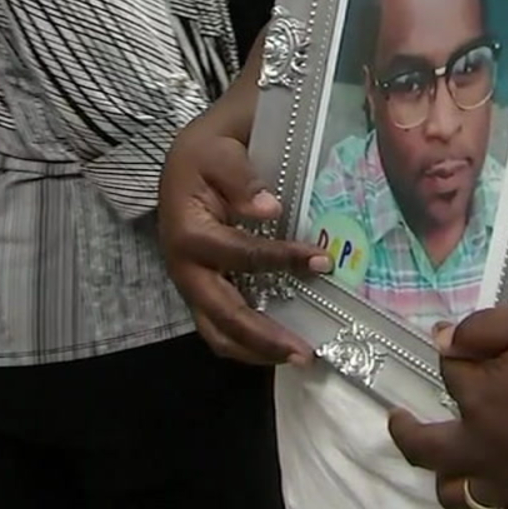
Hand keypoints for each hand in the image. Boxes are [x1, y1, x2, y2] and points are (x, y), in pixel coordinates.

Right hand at [157, 126, 330, 365]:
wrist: (188, 157)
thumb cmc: (207, 154)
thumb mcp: (222, 151)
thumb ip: (242, 178)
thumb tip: (270, 210)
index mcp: (189, 233)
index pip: (239, 255)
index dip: (281, 260)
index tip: (322, 261)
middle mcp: (185, 267)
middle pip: (222, 315)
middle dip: (262, 338)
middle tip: (305, 353)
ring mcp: (192, 283)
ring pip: (216, 332)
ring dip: (255, 350)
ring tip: (297, 357)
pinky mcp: (202, 289)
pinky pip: (220, 326)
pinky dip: (248, 342)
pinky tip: (280, 344)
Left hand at [388, 308, 507, 508]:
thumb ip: (485, 329)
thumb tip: (443, 340)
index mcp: (481, 400)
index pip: (449, 373)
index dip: (455, 354)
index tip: (459, 344)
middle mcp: (485, 449)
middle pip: (424, 447)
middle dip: (405, 430)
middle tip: (398, 418)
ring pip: (454, 494)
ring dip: (441, 473)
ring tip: (445, 455)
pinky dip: (483, 503)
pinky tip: (489, 487)